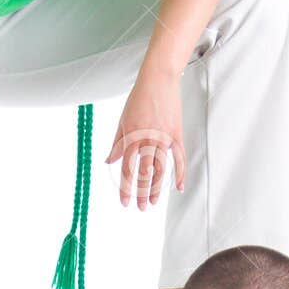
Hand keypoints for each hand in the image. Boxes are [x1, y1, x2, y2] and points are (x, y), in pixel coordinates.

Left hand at [105, 71, 184, 209]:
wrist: (158, 80)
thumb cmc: (138, 99)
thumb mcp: (122, 121)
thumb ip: (117, 144)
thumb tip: (109, 162)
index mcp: (131, 137)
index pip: (127, 169)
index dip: (126, 188)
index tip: (125, 203)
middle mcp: (147, 140)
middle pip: (144, 173)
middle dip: (141, 193)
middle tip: (140, 208)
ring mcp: (163, 138)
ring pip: (160, 169)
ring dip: (157, 188)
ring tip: (153, 203)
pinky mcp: (176, 134)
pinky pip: (179, 158)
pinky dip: (180, 173)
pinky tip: (178, 187)